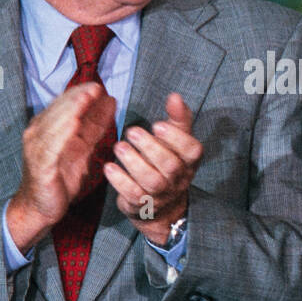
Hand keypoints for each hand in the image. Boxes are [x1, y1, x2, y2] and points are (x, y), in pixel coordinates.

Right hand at [7, 81, 116, 252]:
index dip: (82, 94)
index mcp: (47, 128)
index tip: (99, 87)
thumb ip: (93, 127)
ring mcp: (36, 147)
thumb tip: (109, 102)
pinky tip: (75, 122)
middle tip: (97, 87)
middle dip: (79, 96)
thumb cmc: (60, 178)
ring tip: (87, 96)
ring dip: (72, 108)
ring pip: (55, 122)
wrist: (40, 207)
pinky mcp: (40, 164)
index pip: (64, 104)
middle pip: (60, 109)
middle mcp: (38, 133)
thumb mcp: (81, 148)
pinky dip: (63, 132)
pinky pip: (51, 145)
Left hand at [104, 92, 202, 245]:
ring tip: (119, 146)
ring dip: (134, 162)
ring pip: (152, 181)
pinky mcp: (142, 204)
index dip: (177, 138)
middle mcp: (179, 179)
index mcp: (190, 161)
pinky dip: (120, 181)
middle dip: (150, 147)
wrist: (160, 204)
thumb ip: (177, 118)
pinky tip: (109, 166)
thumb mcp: (175, 139)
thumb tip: (175, 96)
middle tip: (131, 131)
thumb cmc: (165, 161)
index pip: (192, 150)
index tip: (157, 124)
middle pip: (170, 165)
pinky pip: (133, 194)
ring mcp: (162, 195)